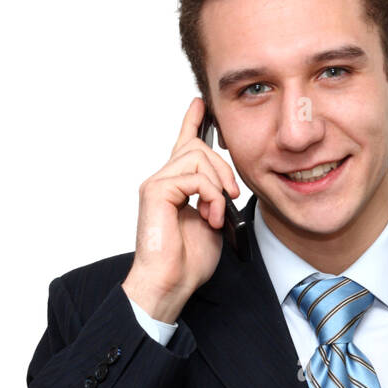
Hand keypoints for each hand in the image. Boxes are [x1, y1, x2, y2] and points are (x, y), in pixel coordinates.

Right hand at [121, 98, 241, 322]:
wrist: (170, 283)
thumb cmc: (188, 260)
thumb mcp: (212, 220)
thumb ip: (216, 196)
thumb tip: (227, 184)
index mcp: (176, 186)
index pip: (184, 145)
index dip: (193, 122)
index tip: (201, 104)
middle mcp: (163, 180)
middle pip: (198, 147)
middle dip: (223, 167)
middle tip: (231, 195)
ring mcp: (157, 183)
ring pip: (198, 158)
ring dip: (219, 185)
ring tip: (217, 212)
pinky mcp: (156, 191)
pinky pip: (195, 177)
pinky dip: (211, 196)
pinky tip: (209, 216)